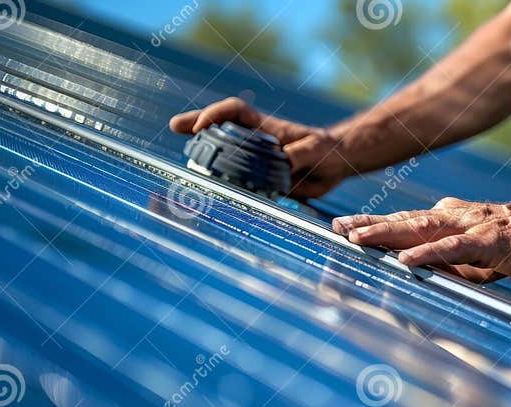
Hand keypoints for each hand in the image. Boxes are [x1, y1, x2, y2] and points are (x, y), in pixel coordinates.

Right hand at [170, 97, 349, 197]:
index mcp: (266, 128)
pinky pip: (236, 180)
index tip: (202, 124)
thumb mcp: (316, 150)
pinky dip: (219, 183)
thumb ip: (299, 155)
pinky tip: (206, 191)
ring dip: (202, 155)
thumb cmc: (327, 150)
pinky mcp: (259, 178)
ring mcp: (255, 159)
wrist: (336, 165)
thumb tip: (281, 163)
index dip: (217, 114)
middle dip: (195, 125)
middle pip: (220, 127)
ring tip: (182, 163)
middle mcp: (255, 141)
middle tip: (174, 127)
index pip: (236, 111)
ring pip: (223, 154)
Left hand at [332, 197, 510, 282]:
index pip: (406, 221)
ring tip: (356, 237)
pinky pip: (451, 248)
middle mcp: (453, 217)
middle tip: (336, 227)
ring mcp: (468, 227)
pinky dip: (427, 253)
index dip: (375, 223)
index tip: (345, 227)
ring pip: (420, 228)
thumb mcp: (474, 256)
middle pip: (404, 221)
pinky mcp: (486, 241)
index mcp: (449, 218)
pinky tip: (405, 260)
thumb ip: (446, 260)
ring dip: (386, 232)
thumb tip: (417, 267)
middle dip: (369, 224)